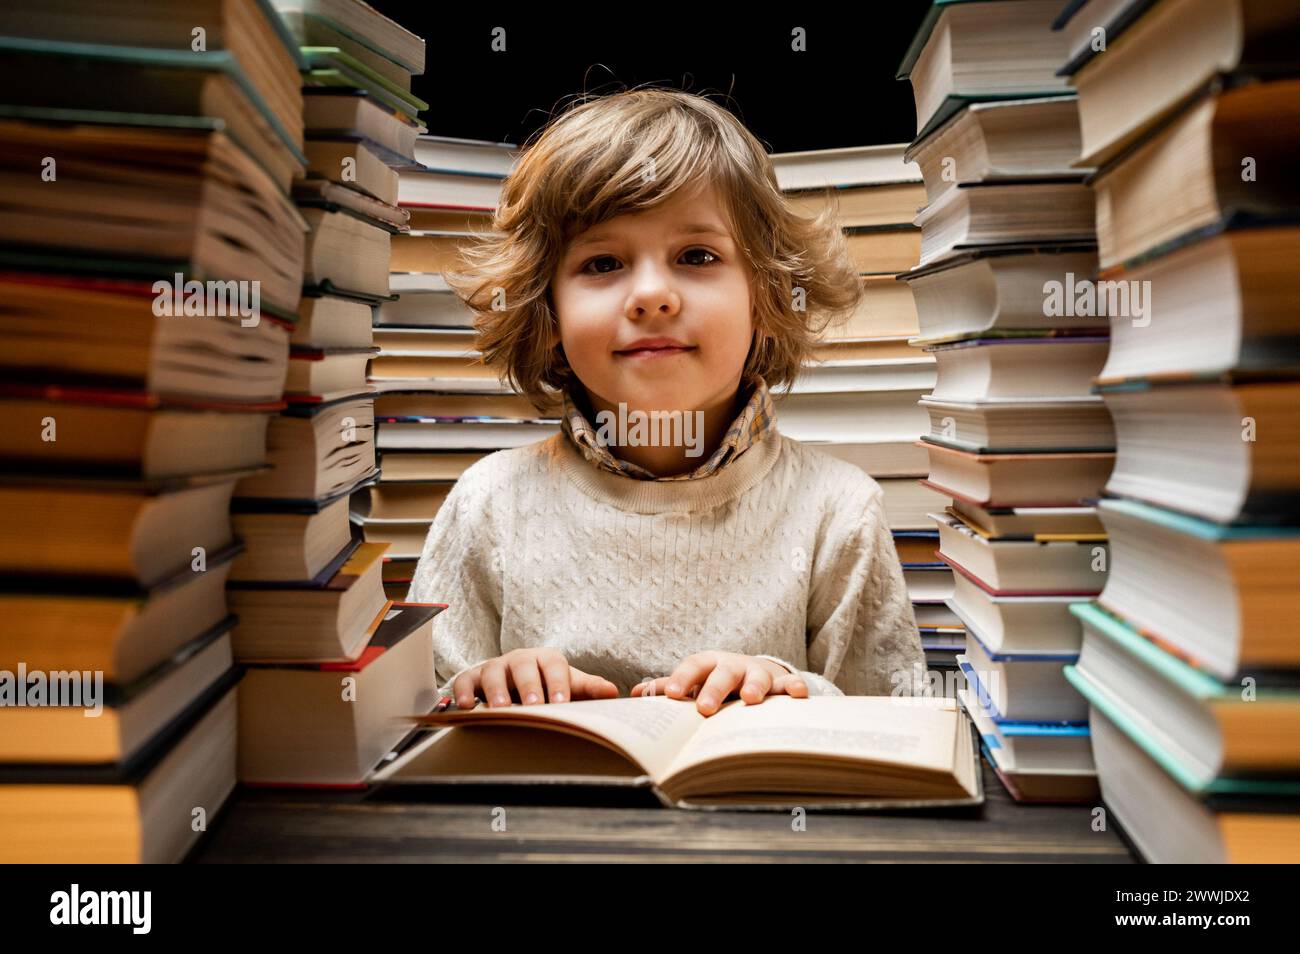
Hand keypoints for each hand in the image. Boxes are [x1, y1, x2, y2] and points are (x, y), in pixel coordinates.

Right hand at [453, 648, 619, 708]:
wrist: (516, 679)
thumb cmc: (546, 683)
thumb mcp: (569, 684)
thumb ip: (589, 688)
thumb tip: (613, 691)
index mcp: (546, 659)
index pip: (553, 665)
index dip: (557, 682)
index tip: (561, 701)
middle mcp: (520, 659)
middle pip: (523, 666)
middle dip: (528, 686)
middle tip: (533, 706)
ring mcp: (495, 666)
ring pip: (493, 672)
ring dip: (497, 690)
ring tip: (501, 709)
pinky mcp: (473, 677)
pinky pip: (465, 680)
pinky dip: (464, 692)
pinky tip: (466, 707)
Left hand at [630, 651, 807, 715]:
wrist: (756, 672)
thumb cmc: (717, 680)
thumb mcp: (695, 680)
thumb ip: (670, 688)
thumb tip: (634, 695)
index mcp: (708, 663)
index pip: (692, 667)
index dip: (681, 679)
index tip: (671, 695)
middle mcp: (733, 665)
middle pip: (722, 674)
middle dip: (714, 690)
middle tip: (705, 709)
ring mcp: (758, 673)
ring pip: (756, 677)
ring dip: (754, 687)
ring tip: (750, 700)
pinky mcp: (780, 683)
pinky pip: (789, 685)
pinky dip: (794, 688)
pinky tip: (799, 695)